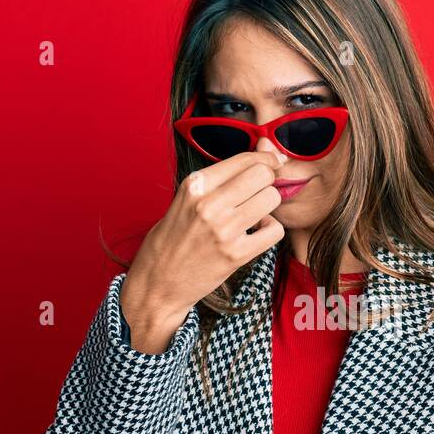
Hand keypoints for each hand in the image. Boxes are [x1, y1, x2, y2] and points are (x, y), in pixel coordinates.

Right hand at [120, 150, 286, 352]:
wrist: (158, 283)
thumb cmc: (172, 239)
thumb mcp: (185, 200)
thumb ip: (220, 180)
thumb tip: (265, 149)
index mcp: (194, 185)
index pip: (244, 159)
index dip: (266, 159)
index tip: (274, 164)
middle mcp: (208, 203)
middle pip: (262, 174)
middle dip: (268, 181)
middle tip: (260, 194)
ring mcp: (223, 229)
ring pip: (271, 198)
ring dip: (269, 206)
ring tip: (254, 216)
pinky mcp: (236, 254)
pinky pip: (274, 230)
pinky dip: (270, 231)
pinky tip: (254, 235)